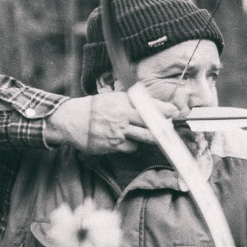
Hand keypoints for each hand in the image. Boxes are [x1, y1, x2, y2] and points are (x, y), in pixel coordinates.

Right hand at [44, 86, 175, 153]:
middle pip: (151, 123)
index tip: (175, 112)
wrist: (72, 120)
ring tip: (154, 137)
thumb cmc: (94, 108)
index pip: (149, 105)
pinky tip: (129, 141)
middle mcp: (123, 116)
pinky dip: (134, 145)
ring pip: (145, 137)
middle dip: (163, 127)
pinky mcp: (113, 145)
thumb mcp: (112, 98)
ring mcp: (119, 131)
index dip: (164, 109)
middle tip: (168, 129)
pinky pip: (132, 148)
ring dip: (151, 138)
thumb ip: (131, 102)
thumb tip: (152, 104)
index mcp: (123, 102)